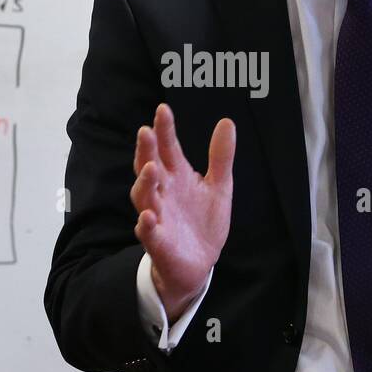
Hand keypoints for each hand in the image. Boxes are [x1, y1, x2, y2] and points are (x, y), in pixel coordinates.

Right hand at [131, 103, 235, 321]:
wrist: (200, 262)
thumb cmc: (203, 221)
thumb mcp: (219, 186)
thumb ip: (220, 156)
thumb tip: (227, 122)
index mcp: (176, 176)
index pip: (167, 148)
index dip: (165, 130)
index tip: (163, 109)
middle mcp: (163, 192)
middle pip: (149, 167)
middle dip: (146, 150)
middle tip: (146, 131)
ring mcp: (158, 216)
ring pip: (144, 197)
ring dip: (144, 183)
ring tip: (150, 168)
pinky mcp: (158, 241)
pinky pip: (148, 232)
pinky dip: (146, 224)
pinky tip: (149, 216)